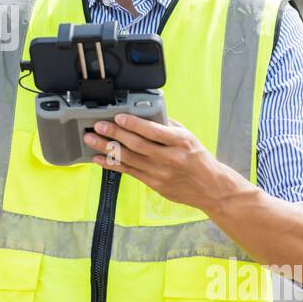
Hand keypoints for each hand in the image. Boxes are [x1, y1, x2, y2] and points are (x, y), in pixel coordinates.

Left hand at [82, 113, 228, 211]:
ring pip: (129, 159)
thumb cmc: (198, 158)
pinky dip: (112, 165)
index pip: (153, 131)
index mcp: (180, 141)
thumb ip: (167, 125)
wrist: (211, 188)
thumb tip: (145, 114)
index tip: (118, 116)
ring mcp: (161, 173)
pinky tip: (99, 159)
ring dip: (107, 148)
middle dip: (114, 134)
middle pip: (137, 145)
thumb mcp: (187, 136)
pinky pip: (129, 172)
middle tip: (98, 126)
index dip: (134, 123)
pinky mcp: (154, 184)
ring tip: (91, 140)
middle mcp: (170, 158)